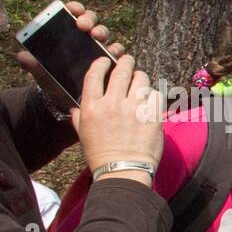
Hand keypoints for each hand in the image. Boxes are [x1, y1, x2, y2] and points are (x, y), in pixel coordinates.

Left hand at [18, 1, 122, 112]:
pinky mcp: (110, 64)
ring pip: (106, 36)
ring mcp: (99, 51)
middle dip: (89, 20)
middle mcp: (86, 40)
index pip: (73, 14)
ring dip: (103, 34)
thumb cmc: (53, 82)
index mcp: (67, 35)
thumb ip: (33, 65)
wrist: (66, 101)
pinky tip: (113, 57)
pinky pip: (117, 55)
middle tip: (83, 26)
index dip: (75, 8)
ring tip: (98, 39)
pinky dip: (116, 54)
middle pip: (92, 22)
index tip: (73, 10)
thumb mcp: (43, 74)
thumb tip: (22, 56)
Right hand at [77, 53, 162, 180]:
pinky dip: (153, 94)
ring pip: (141, 80)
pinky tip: (150, 99)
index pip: (94, 74)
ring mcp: (134, 110)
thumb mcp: (82, 134)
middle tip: (128, 60)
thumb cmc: (101, 155)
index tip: (106, 60)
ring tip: (140, 80)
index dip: (101, 62)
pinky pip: (156, 95)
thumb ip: (78, 116)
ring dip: (141, 77)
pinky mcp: (152, 117)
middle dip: (125, 61)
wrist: (123, 171)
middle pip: (121, 71)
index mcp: (92, 107)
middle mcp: (112, 104)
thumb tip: (76, 107)